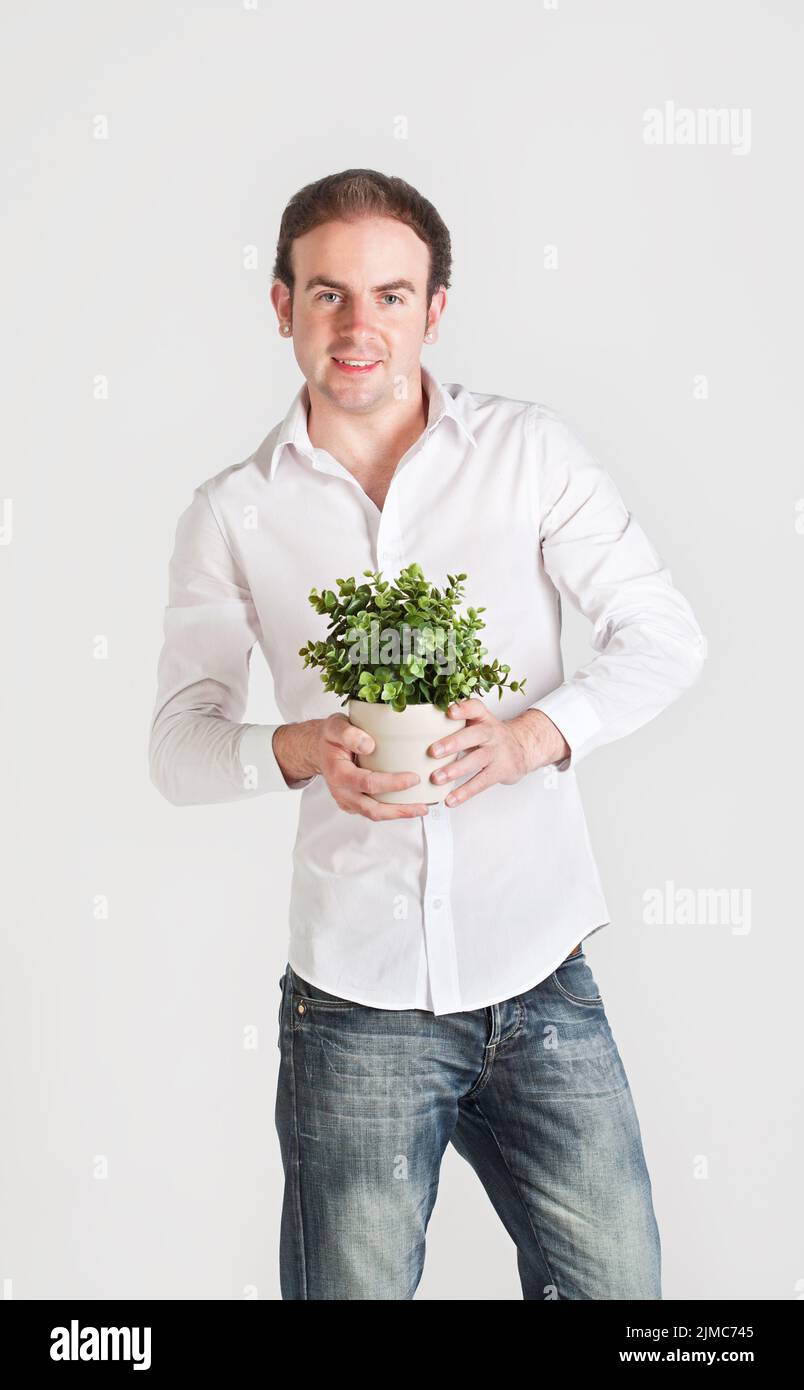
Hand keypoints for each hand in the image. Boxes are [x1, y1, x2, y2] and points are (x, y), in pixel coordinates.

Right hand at [316, 713, 428, 820]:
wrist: (319, 749)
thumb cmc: (330, 737)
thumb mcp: (335, 727)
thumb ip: (349, 734)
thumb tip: (369, 745)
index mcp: (338, 774)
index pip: (368, 783)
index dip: (392, 783)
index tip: (414, 778)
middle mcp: (342, 792)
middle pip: (373, 809)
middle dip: (400, 809)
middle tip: (423, 806)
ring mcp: (347, 801)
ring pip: (374, 814)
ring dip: (398, 814)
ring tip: (421, 809)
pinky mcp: (353, 804)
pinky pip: (373, 811)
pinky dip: (391, 810)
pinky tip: (408, 804)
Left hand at [426, 699, 570, 806]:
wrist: (523, 749)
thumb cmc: (490, 737)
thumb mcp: (478, 723)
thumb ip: (456, 723)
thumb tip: (418, 731)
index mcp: (483, 718)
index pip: (475, 708)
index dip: (463, 709)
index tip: (449, 711)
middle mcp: (492, 732)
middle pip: (475, 735)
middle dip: (453, 743)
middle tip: (433, 752)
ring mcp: (497, 752)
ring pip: (477, 760)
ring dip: (455, 770)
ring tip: (437, 778)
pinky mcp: (501, 771)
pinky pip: (482, 782)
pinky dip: (465, 792)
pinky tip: (450, 799)